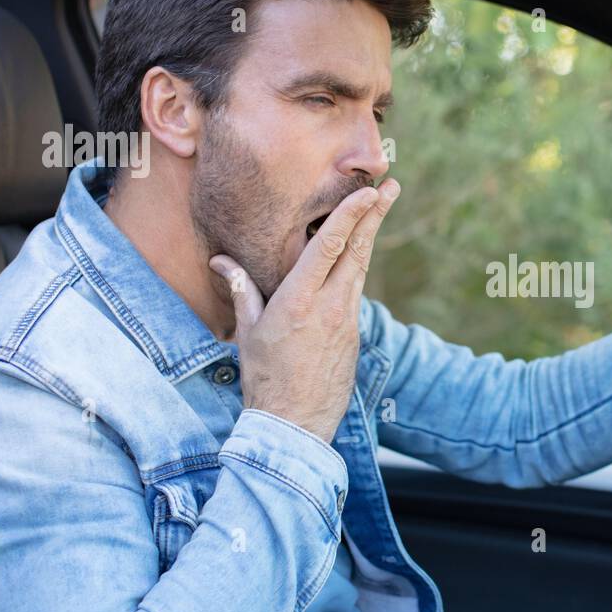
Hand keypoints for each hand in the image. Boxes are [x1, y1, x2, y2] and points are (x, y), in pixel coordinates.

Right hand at [208, 178, 399, 442]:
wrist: (295, 425)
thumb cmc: (264, 379)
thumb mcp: (248, 332)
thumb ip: (242, 290)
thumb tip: (220, 261)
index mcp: (299, 301)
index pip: (329, 247)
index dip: (351, 216)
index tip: (369, 192)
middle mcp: (329, 306)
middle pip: (357, 250)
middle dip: (374, 215)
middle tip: (391, 186)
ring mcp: (346, 320)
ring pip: (360, 268)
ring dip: (370, 236)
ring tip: (382, 207)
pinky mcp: (354, 334)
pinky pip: (356, 291)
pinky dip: (358, 266)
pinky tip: (360, 250)